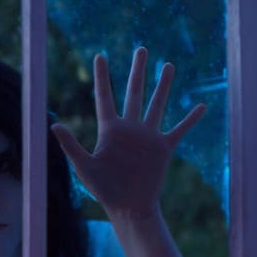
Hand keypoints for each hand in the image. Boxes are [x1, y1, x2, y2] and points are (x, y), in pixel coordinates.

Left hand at [52, 47, 205, 219]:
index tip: (100, 56)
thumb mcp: (85, 166)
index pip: (105, 97)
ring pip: (157, 104)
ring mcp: (147, 137)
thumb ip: (71, 145)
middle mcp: (130, 128)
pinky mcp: (163, 148)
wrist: (129, 207)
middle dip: (138, 71)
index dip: (102, 77)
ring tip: (168, 65)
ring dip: (163, 86)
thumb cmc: (104, 190)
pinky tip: (202, 106)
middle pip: (134, 93)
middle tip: (142, 49)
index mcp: (110, 129)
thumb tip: (54, 125)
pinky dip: (191, 119)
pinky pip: (179, 130)